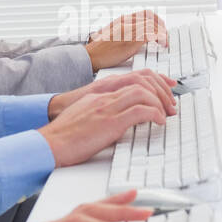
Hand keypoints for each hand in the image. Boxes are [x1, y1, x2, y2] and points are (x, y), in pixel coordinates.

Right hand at [39, 82, 168, 166]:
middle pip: (141, 80)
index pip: (132, 77)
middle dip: (161, 91)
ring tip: (167, 114)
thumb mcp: (84, 118)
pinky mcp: (111, 121)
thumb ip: (101, 113)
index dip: (153, 80)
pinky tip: (160, 122)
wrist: (50, 144)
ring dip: (160, 102)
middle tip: (172, 105)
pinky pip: (141, 110)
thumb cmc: (63, 137)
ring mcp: (108, 107)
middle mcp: (105, 96)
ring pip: (143, 91)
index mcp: (99, 94)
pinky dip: (155, 114)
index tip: (166, 88)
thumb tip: (118, 122)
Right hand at [85, 10, 169, 70]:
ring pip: (152, 24)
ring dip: (162, 33)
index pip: (145, 13)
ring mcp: (128, 29)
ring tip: (165, 42)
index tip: (160, 29)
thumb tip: (138, 37)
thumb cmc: (100, 50)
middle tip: (165, 35)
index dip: (156, 20)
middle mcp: (125, 21)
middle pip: (150, 16)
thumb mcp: (113, 35)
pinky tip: (161, 44)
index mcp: (122, 20)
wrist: (90, 56)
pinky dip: (159, 38)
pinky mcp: (130, 39)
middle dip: (161, 25)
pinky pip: (150, 34)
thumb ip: (125, 33)